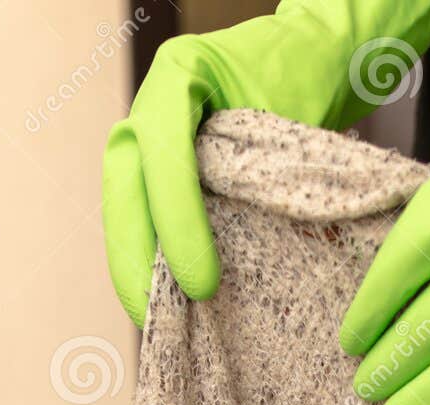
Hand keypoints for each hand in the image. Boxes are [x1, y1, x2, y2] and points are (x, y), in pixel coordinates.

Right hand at [102, 2, 429, 326]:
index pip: (164, 155)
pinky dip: (148, 261)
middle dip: (135, 260)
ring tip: (156, 320)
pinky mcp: (152, 167)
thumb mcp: (291, 113)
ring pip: (122, 208)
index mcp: (180, 73)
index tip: (202, 284)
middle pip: (124, 189)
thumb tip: (235, 253)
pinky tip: (164, 301)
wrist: (307, 59)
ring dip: (134, 268)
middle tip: (158, 318)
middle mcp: (149, 103)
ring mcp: (143, 135)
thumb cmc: (305, 81)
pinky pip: (139, 218)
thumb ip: (261, 169)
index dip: (178, 226)